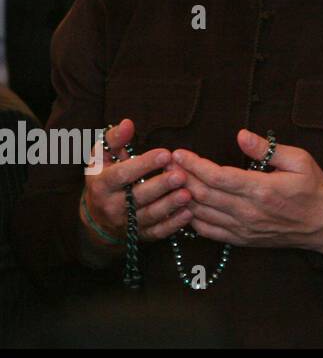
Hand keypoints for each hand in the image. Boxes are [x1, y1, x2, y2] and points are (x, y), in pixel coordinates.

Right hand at [81, 119, 190, 249]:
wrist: (98, 217)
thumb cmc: (106, 177)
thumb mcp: (102, 158)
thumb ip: (115, 139)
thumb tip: (127, 123)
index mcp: (101, 184)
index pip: (121, 175)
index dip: (143, 165)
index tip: (165, 153)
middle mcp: (111, 206)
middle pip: (137, 197)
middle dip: (160, 186)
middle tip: (180, 175)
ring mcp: (126, 223)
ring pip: (149, 215)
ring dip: (170, 205)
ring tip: (188, 194)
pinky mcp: (140, 235)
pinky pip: (157, 232)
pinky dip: (173, 225)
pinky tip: (189, 214)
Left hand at [173, 130, 322, 252]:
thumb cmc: (314, 190)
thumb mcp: (301, 160)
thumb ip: (268, 149)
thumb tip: (242, 135)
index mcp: (262, 190)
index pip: (218, 177)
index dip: (195, 165)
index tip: (179, 153)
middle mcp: (248, 212)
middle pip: (203, 195)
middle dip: (181, 177)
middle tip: (166, 163)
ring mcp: (242, 229)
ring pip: (201, 214)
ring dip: (181, 197)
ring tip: (169, 181)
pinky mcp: (241, 240)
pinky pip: (208, 231)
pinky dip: (191, 219)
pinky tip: (184, 205)